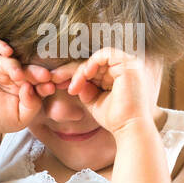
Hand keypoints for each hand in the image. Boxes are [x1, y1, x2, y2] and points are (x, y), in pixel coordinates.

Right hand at [0, 40, 44, 135]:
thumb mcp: (20, 117)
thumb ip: (32, 104)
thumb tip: (33, 87)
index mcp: (23, 84)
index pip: (37, 79)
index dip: (44, 82)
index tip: (50, 86)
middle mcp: (11, 72)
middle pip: (27, 66)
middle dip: (35, 72)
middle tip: (44, 76)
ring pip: (10, 59)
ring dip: (16, 66)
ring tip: (18, 76)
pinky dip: (0, 46)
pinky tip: (8, 51)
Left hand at [48, 47, 162, 135]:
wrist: (128, 128)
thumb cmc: (115, 118)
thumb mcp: (94, 101)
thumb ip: (85, 89)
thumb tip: (74, 82)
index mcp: (119, 75)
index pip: (93, 69)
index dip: (75, 75)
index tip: (58, 83)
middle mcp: (125, 67)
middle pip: (93, 63)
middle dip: (72, 71)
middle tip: (55, 79)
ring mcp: (129, 64)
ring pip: (96, 59)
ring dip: (81, 71)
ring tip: (73, 86)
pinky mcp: (129, 64)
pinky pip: (105, 54)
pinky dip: (92, 62)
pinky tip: (84, 75)